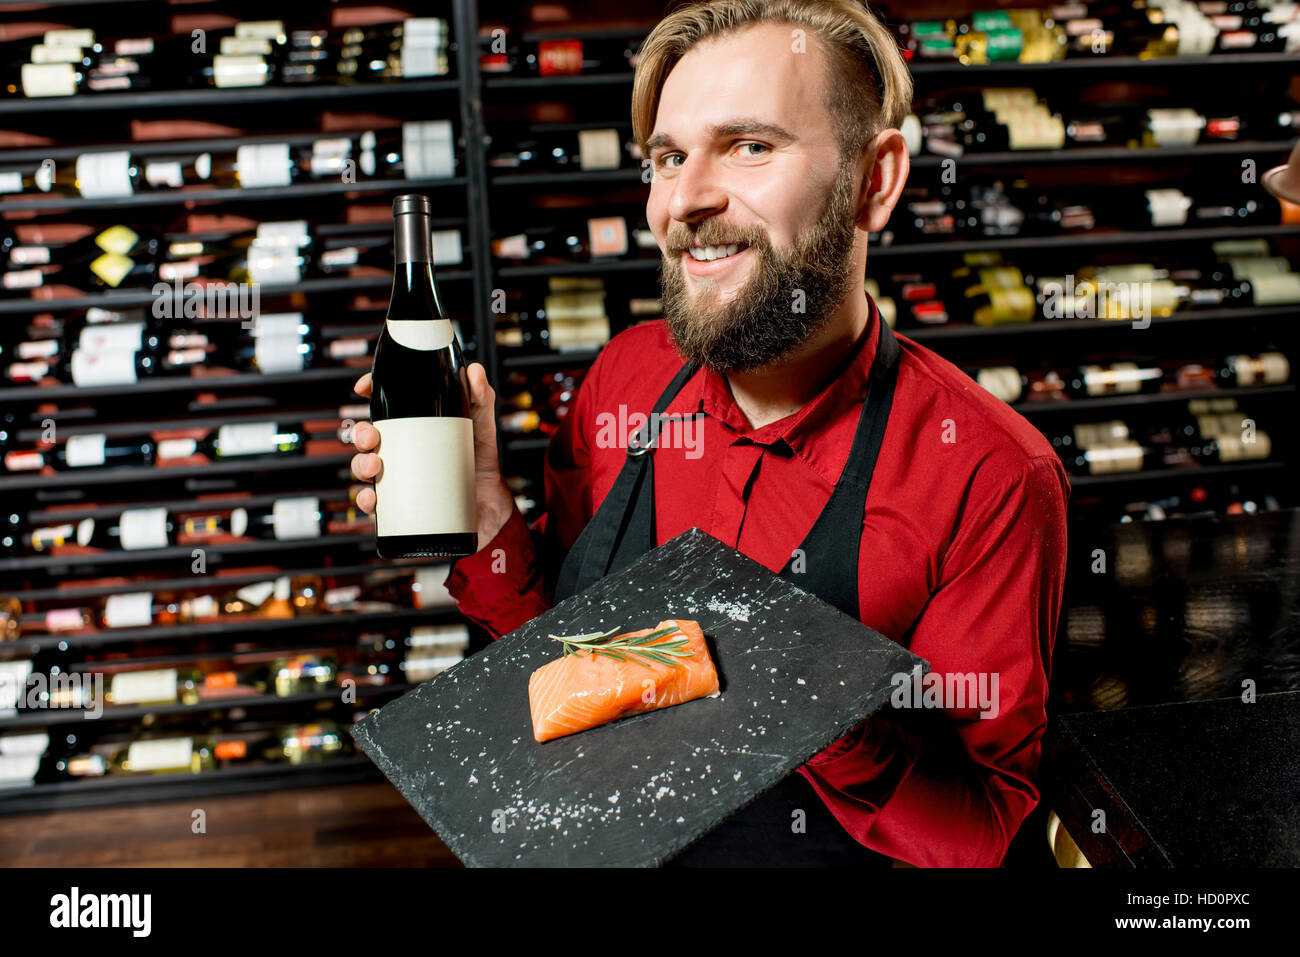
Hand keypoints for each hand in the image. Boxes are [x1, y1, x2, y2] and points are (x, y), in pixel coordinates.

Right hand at [349, 364, 516, 548]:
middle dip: (360, 433)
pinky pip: (373, 503)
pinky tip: (372, 498)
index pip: (382, 406)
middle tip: (371, 436)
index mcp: (411, 426)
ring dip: (360, 465)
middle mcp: (398, 450)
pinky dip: (366, 500)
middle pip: (365, 437)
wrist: (488, 502)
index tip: (364, 387)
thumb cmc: (478, 460)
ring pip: (363, 468)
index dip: (369, 393)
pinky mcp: (398, 503)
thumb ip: (480, 396)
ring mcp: (395, 476)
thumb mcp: (480, 423)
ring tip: (375, 465)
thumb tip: (475, 371)